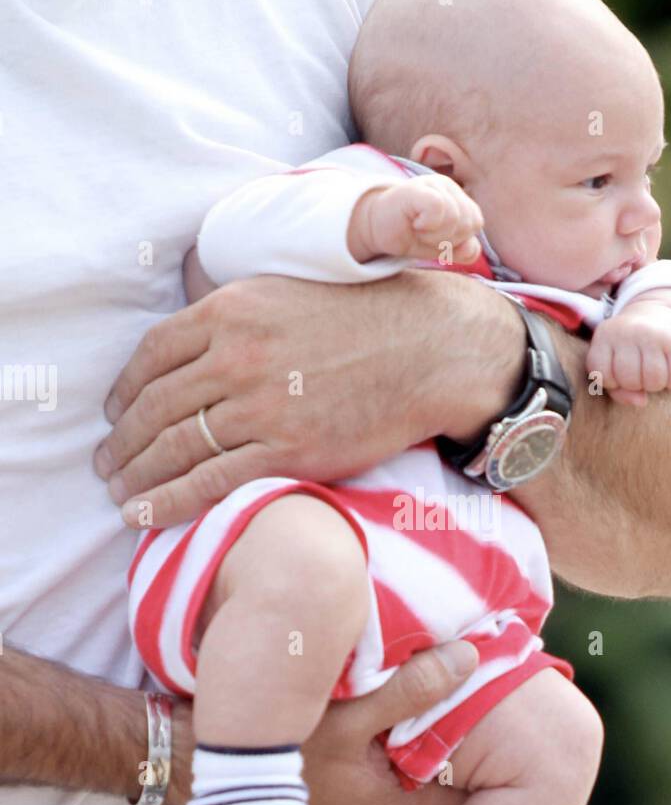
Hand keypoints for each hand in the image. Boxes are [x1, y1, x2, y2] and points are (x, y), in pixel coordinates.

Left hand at [93, 272, 520, 530]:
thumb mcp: (288, 290)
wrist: (431, 350)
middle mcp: (237, 357)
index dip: (122, 392)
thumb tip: (194, 330)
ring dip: (136, 476)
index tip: (114, 414)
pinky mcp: (288, 451)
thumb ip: (236, 312)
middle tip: (105, 464)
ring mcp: (261, 406)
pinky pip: (209, 483)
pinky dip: (167, 502)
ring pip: (174, 448)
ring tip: (119, 493)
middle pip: (153, 408)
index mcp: (232, 310)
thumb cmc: (368, 318)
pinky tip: (142, 515)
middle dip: (121, 442)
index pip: (151, 356)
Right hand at [165, 641, 476, 804]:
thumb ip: (411, 689)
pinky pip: (372, 765)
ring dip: (415, 739)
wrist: (191, 763)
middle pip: (432, 780)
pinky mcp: (324, 790)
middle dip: (454, 746)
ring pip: (399, 771)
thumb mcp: (349, 714)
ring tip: (440, 696)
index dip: (490, 764)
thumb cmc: (274, 748)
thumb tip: (471, 659)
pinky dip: (385, 740)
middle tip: (483, 702)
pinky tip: (387, 705)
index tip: (512, 725)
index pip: (462, 795)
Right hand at [351, 175, 482, 263]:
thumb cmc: (410, 235)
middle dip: (448, 238)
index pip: (475, 222)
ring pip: (455, 217)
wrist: (375, 227)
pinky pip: (438, 207)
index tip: (436, 237)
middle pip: (468, 221)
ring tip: (419, 229)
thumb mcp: (441, 246)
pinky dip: (428, 224)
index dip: (459, 238)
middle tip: (425, 234)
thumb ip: (463, 249)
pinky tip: (415, 224)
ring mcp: (431, 185)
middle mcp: (447, 186)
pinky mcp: (414, 189)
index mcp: (458, 197)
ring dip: (435, 235)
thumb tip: (472, 249)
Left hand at [586, 301, 670, 407]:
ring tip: (654, 370)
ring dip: (657, 384)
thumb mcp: (613, 366)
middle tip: (640, 371)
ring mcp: (654, 334)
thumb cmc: (628, 351)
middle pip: (630, 381)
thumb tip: (641, 402)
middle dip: (636, 384)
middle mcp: (628, 331)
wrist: (658, 317)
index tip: (618, 370)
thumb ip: (617, 390)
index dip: (612, 382)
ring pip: (655, 381)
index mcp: (605, 335)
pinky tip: (670, 368)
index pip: (603, 375)